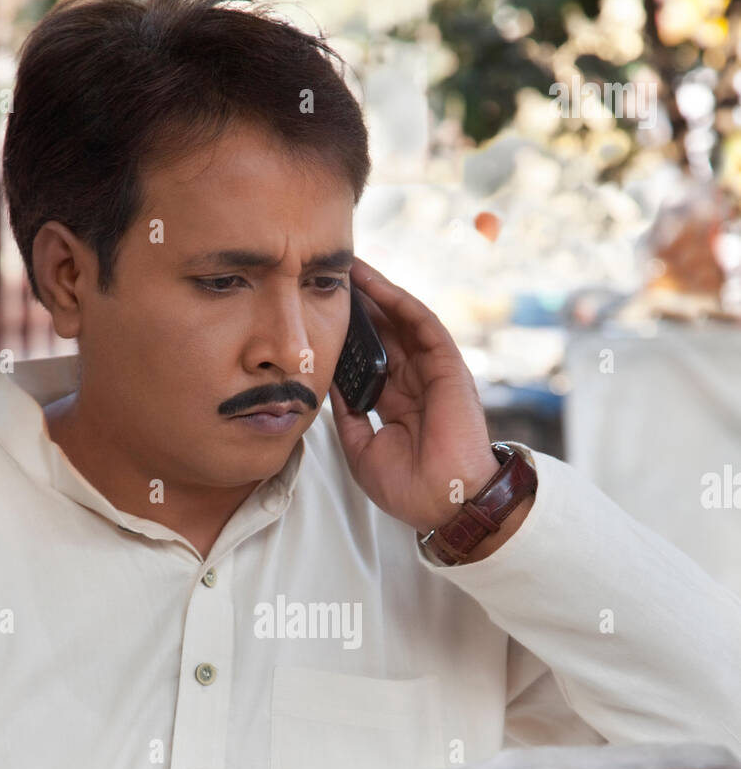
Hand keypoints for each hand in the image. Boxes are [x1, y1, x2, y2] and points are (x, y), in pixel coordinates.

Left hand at [329, 258, 500, 534]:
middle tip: (330, 279)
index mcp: (397, 403)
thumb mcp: (362, 448)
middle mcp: (415, 383)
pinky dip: (398, 301)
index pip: (369, 360)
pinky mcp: (448, 365)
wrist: (443, 501)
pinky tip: (374, 283)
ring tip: (349, 267)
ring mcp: (432, 372)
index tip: (320, 317)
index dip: (347, 338)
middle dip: (359, 306)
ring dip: (376, 293)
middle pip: (384, 334)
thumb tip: (327, 385)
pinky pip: (421, 324)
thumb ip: (348, 415)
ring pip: (401, 322)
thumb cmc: (408, 486)